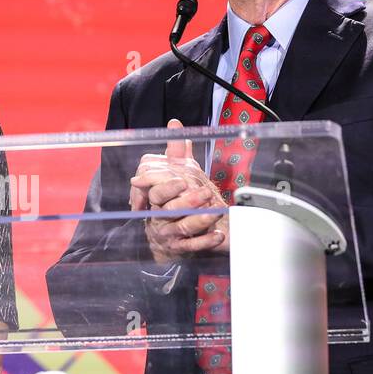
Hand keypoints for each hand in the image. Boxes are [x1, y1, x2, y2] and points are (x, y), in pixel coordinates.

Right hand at [132, 119, 228, 260]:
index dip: (166, 185)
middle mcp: (158, 215)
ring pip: (182, 226)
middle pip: (167, 208)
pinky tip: (219, 235)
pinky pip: (192, 246)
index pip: (154, 189)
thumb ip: (176, 152)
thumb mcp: (176, 175)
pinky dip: (206, 241)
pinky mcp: (181, 249)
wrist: (169, 241)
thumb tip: (175, 124)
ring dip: (199, 219)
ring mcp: (168, 233)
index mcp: (155, 197)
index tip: (182, 181)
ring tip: (215, 211)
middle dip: (186, 201)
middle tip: (205, 193)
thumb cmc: (172, 204)